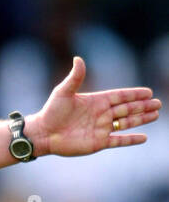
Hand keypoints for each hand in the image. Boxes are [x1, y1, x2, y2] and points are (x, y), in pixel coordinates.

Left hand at [30, 55, 161, 157]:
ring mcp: (101, 129)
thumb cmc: (52, 111)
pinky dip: (131, 140)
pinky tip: (143, 137)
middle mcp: (102, 114)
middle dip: (143, 106)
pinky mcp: (98, 143)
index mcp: (97, 101)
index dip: (134, 94)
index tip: (148, 91)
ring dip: (141, 119)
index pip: (120, 96)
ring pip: (126, 123)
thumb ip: (75, 77)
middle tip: (158, 103)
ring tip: (155, 115)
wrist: (43, 133)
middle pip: (127, 109)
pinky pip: (118, 141)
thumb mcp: (63, 92)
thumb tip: (78, 58)